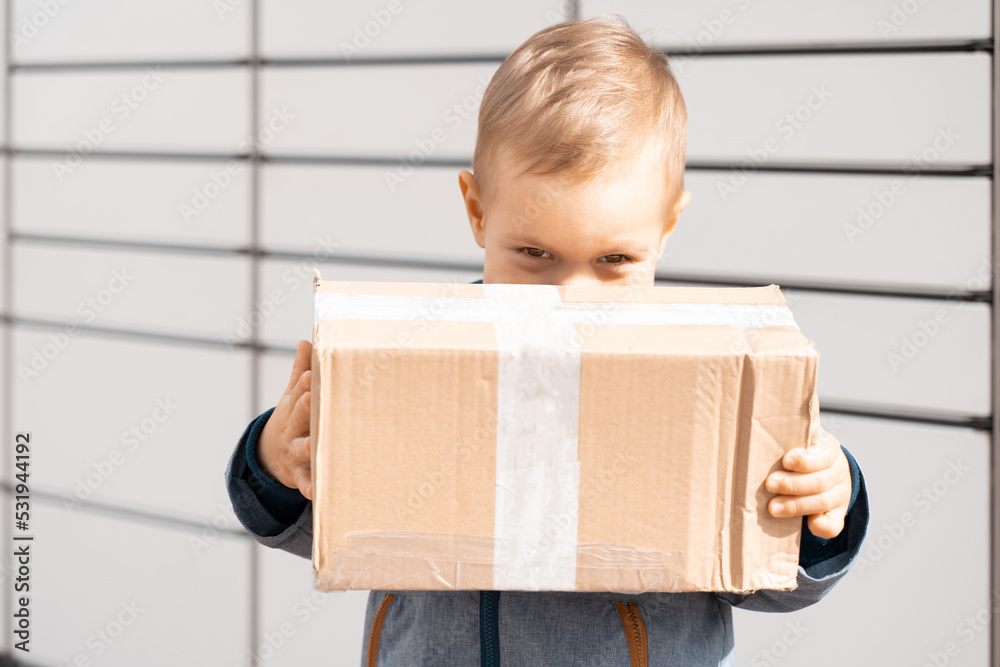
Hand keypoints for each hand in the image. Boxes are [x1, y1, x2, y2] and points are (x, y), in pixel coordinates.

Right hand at [257, 339, 313, 499]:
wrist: (271, 457)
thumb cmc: (291, 420)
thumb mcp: (291, 397)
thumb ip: (300, 371)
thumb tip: (306, 340)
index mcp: (294, 408)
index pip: (299, 392)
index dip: (305, 383)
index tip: (311, 374)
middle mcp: (293, 429)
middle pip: (298, 417)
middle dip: (303, 407)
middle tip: (309, 398)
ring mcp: (295, 453)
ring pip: (302, 449)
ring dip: (308, 447)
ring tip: (315, 446)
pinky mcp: (300, 474)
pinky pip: (305, 482)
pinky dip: (310, 487)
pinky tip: (317, 492)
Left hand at [765, 428, 850, 538]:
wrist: (824, 470)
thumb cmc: (800, 451)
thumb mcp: (799, 436)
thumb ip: (789, 427)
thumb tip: (771, 405)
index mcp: (828, 449)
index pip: (822, 456)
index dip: (805, 460)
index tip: (786, 460)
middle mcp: (838, 472)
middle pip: (820, 481)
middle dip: (793, 484)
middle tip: (770, 484)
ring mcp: (839, 495)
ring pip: (823, 502)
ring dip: (797, 506)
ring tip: (772, 508)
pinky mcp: (837, 515)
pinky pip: (833, 525)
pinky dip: (821, 526)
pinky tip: (807, 525)